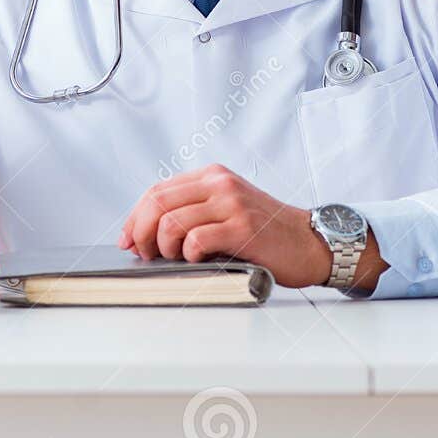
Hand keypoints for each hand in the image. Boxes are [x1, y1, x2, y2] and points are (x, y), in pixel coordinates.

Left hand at [116, 164, 335, 288]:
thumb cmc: (267, 232)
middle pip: (157, 203)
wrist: (310, 242)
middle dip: (141, 233)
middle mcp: (220, 184)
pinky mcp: (242, 228)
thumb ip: (193, 211)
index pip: (157, 191)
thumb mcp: (227, 208)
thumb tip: (145, 234)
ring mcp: (232, 204)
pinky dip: (188, 255)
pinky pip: (196, 240)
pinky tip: (200, 260)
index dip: (134, 217)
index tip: (127, 240)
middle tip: (145, 255)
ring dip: (164, 248)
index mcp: (212, 176)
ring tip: (176, 258)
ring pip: (171, 222)